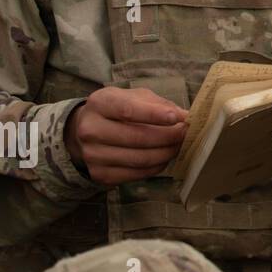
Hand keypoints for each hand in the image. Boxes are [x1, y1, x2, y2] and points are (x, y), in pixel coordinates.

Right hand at [63, 87, 188, 185]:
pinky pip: (137, 174)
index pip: (128, 110)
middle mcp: (91, 130)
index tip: (178, 118)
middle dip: (169, 136)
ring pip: (140, 159)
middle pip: (138, 138)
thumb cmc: (118, 110)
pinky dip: (157, 166)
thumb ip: (159, 104)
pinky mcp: (100, 174)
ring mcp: (93, 155)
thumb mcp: (134, 97)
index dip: (155, 115)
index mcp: (100, 104)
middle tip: (186, 133)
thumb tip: (185, 117)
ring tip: (179, 145)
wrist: (86, 131)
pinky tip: (164, 157)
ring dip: (166, 153)